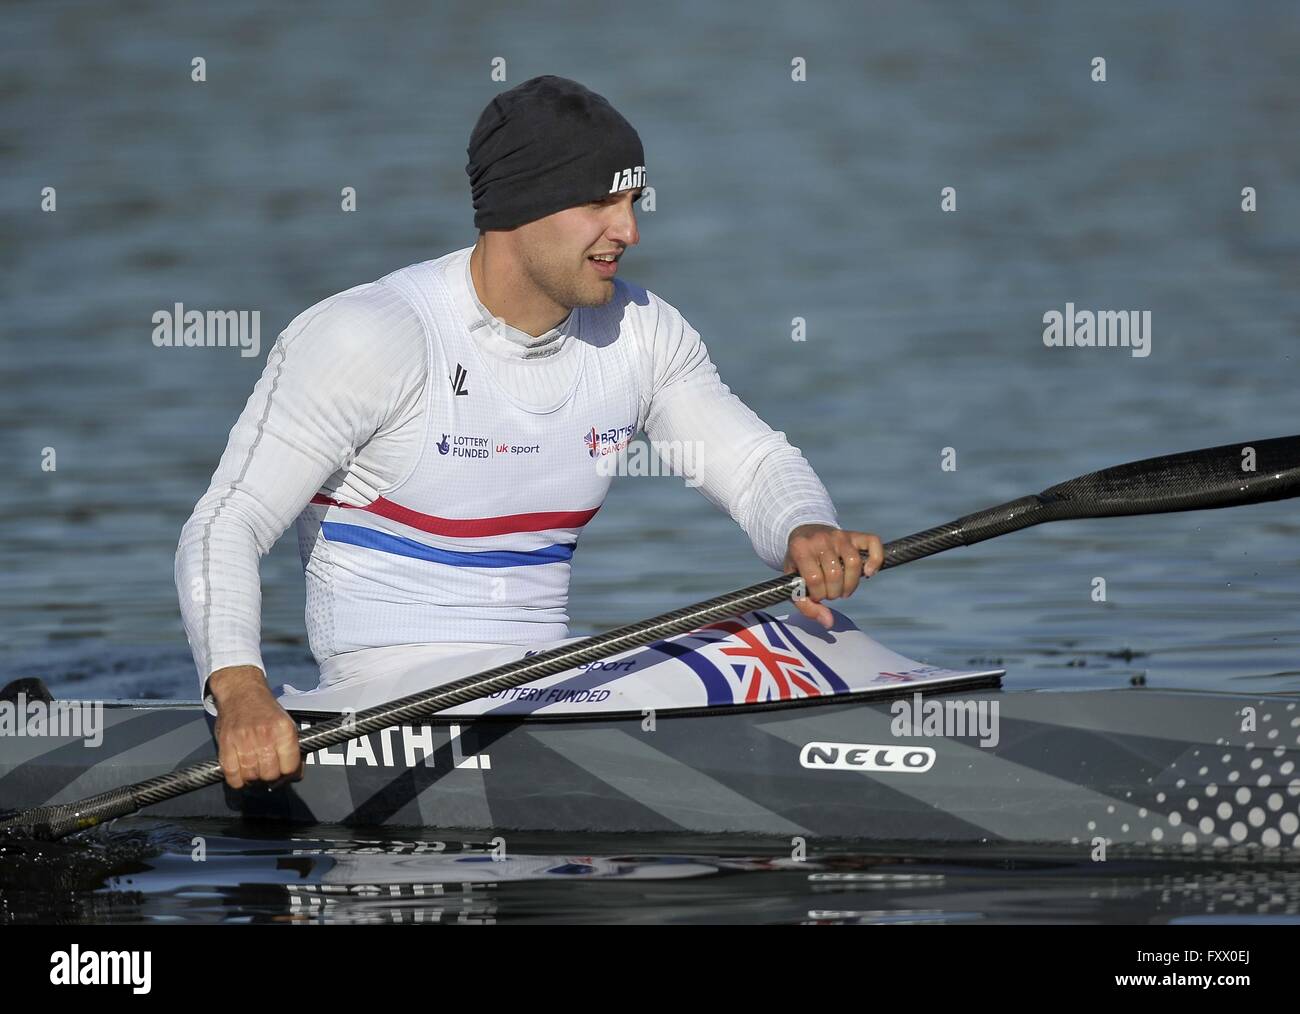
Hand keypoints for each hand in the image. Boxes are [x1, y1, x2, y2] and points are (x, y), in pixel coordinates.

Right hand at [209, 665, 302, 789]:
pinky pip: (232, 775)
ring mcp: (244, 740)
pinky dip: (236, 779)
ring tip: (254, 767)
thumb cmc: (264, 709)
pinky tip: (240, 771)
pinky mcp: (226, 744)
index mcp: (284, 730)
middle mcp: (265, 735)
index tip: (285, 773)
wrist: (241, 692)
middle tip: (267, 769)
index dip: (289, 773)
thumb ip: (291, 748)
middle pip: (271, 775)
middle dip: (270, 776)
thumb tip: (296, 773)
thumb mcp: (286, 723)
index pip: (290, 767)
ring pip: (252, 777)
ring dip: (253, 777)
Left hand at [781, 524, 883, 627]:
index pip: (814, 579)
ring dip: (851, 584)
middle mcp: (821, 539)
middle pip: (835, 574)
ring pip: (854, 563)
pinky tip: (868, 573)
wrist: (804, 535)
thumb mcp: (793, 582)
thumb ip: (805, 605)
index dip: (818, 594)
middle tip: (831, 593)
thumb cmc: (799, 564)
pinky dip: (875, 560)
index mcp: (800, 548)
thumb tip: (828, 622)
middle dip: (834, 592)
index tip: (817, 595)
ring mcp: (840, 535)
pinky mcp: (855, 535)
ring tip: (844, 589)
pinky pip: (873, 543)